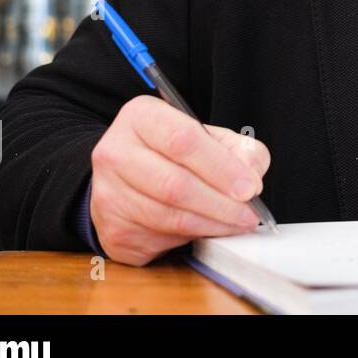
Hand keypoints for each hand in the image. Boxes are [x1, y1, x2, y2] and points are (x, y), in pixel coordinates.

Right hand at [90, 95, 270, 265]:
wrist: (129, 177)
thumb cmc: (176, 153)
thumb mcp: (212, 137)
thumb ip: (241, 150)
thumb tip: (250, 181)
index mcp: (141, 117)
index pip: (183, 140)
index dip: (221, 168)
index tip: (249, 188)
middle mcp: (115, 152)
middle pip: (174, 184)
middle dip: (220, 204)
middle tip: (249, 214)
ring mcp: (107, 194)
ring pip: (168, 217)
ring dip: (211, 225)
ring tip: (237, 224)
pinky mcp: (112, 230)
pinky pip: (159, 240)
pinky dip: (191, 238)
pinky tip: (207, 230)